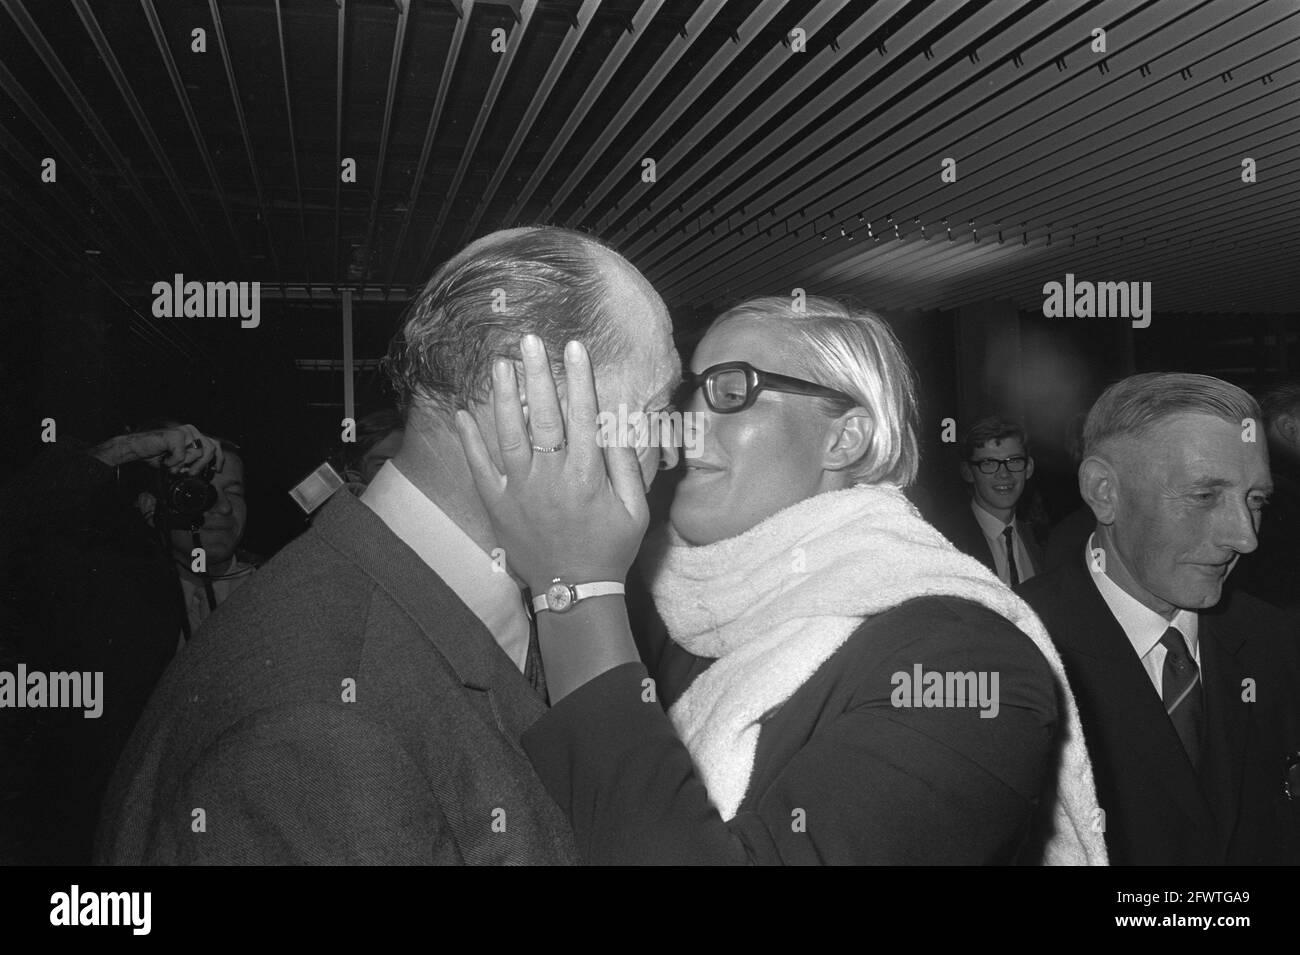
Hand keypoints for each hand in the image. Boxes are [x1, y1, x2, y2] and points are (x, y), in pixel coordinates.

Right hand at [91, 424, 223, 474]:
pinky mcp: (176, 435)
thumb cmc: (157, 455)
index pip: (214, 444)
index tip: (217, 470)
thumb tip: (203, 472)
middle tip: (190, 472)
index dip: (219, 458)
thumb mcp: (179, 461)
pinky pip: (182, 455)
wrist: (138, 449)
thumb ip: (192, 462)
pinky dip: (173, 462)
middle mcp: (191, 431)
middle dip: (201, 465)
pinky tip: (165, 460)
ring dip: (183, 465)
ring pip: (197, 453)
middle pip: (210, 450)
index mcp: (195, 436)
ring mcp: (184, 431)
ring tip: (171, 465)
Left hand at [455, 335, 647, 592]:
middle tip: (528, 341)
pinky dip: (471, 440)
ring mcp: (520, 489)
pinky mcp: (498, 503)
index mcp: (586, 475)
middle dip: (536, 375)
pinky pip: (480, 466)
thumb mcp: (635, 510)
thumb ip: (626, 466)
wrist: (574, 591)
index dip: (579, 379)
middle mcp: (551, 476)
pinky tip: (464, 412)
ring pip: (508, 434)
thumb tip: (616, 425)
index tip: (574, 348)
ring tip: (499, 365)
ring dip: (504, 397)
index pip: (583, 416)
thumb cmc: (610, 548)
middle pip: (543, 416)